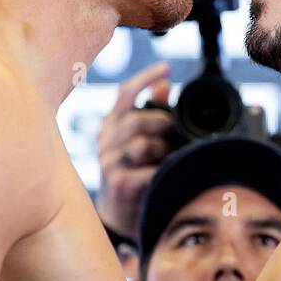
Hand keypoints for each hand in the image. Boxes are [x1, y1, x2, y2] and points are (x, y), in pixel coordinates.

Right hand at [95, 62, 174, 237]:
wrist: (121, 212)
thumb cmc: (135, 170)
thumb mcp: (141, 138)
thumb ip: (152, 111)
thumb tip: (164, 84)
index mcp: (112, 124)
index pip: (125, 93)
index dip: (145, 78)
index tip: (168, 68)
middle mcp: (105, 140)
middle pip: (135, 119)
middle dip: (161, 123)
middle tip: (174, 134)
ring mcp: (108, 162)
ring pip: (140, 144)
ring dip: (161, 149)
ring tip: (168, 157)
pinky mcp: (117, 185)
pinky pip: (144, 172)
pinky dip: (160, 171)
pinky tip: (164, 173)